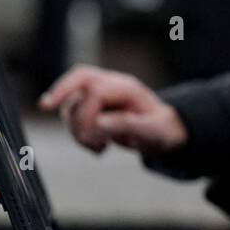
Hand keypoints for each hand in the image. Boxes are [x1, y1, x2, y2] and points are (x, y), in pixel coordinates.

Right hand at [38, 65, 187, 154]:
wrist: (163, 133)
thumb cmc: (161, 130)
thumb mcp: (152, 131)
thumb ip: (127, 125)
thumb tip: (99, 123)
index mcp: (126, 87)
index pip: (95, 89)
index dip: (87, 113)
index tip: (96, 138)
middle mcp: (110, 86)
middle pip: (77, 81)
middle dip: (66, 103)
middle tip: (74, 130)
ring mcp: (99, 95)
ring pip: (70, 104)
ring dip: (77, 130)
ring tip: (99, 148)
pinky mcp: (91, 107)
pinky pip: (71, 117)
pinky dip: (79, 136)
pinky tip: (98, 149)